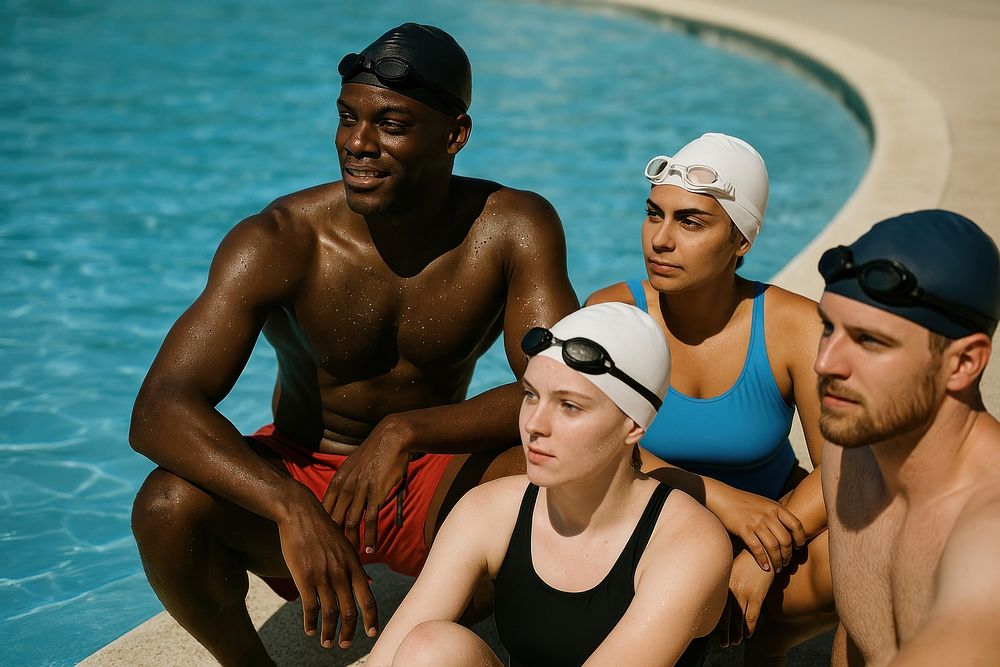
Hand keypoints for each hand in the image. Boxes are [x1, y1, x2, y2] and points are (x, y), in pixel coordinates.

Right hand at [277, 498, 378, 647]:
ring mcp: (323, 576)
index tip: (372, 634)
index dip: (371, 619)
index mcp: (354, 565)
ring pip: (331, 612)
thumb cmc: (323, 530)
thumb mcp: (346, 547)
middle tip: (345, 645)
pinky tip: (310, 630)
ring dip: (330, 631)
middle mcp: (342, 572)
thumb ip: (357, 568)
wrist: (301, 513)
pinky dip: (311, 622)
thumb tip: (370, 584)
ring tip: (327, 642)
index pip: (368, 598)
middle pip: (350, 610)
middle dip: (349, 631)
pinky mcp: (304, 577)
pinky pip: (310, 607)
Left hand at [323, 415, 412, 553]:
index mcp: (337, 481)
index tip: (323, 543)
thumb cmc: (374, 453)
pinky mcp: (376, 493)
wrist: (391, 438)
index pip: (325, 510)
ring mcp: (360, 491)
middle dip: (333, 541)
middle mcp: (345, 487)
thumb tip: (345, 499)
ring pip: (351, 523)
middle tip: (334, 558)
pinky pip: (371, 519)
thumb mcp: (353, 467)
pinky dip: (370, 536)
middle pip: (335, 520)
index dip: (323, 529)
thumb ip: (347, 484)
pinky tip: (371, 549)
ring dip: (351, 543)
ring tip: (352, 559)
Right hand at [712, 485, 804, 571]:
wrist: (722, 497)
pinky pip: (757, 549)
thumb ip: (775, 515)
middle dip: (788, 555)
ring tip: (777, 568)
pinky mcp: (744, 529)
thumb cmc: (743, 503)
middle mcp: (768, 515)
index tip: (798, 547)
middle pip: (785, 539)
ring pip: (773, 547)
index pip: (796, 525)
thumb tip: (788, 531)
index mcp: (775, 507)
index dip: (800, 538)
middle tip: (787, 563)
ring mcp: (756, 522)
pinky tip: (765, 567)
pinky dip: (763, 560)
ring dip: (777, 561)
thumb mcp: (763, 504)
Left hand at [719, 550, 773, 647]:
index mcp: (724, 583)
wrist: (762, 551)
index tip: (713, 632)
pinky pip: (752, 616)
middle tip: (724, 644)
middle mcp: (732, 590)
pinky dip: (749, 627)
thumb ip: (726, 582)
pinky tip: (748, 635)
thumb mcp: (731, 570)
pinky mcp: (757, 595)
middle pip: (726, 616)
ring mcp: (744, 593)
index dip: (716, 622)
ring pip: (739, 619)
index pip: (717, 607)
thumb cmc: (745, 561)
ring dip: (737, 633)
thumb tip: (719, 595)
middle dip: (724, 632)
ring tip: (735, 642)